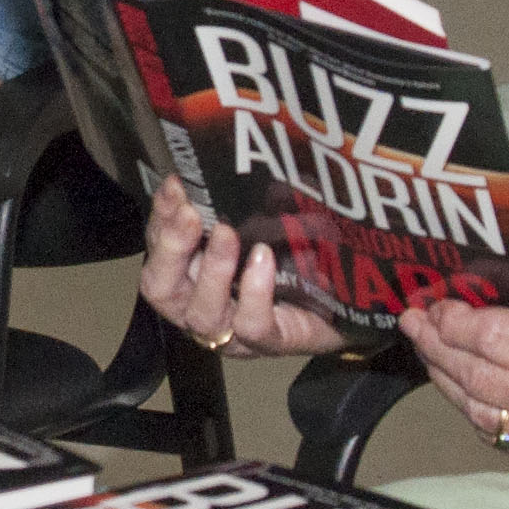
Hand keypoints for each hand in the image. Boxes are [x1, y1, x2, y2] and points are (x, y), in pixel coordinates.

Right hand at [136, 181, 346, 361]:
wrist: (348, 306)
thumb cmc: (297, 260)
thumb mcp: (268, 224)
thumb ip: (251, 202)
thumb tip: (248, 164)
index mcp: (191, 274)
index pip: (159, 247)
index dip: (160, 217)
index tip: (175, 184)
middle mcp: (202, 306)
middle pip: (161, 288)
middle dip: (171, 248)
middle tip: (190, 214)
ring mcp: (233, 333)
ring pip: (202, 314)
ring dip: (213, 270)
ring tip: (229, 234)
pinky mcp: (271, 343)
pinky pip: (252, 326)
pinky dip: (254, 292)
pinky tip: (263, 260)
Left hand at [404, 293, 508, 482]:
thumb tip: (498, 296)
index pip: (492, 339)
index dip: (454, 319)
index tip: (435, 302)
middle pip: (473, 375)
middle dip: (435, 346)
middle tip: (414, 321)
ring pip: (476, 411)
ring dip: (445, 379)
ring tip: (429, 351)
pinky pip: (498, 437)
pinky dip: (474, 410)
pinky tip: (463, 390)